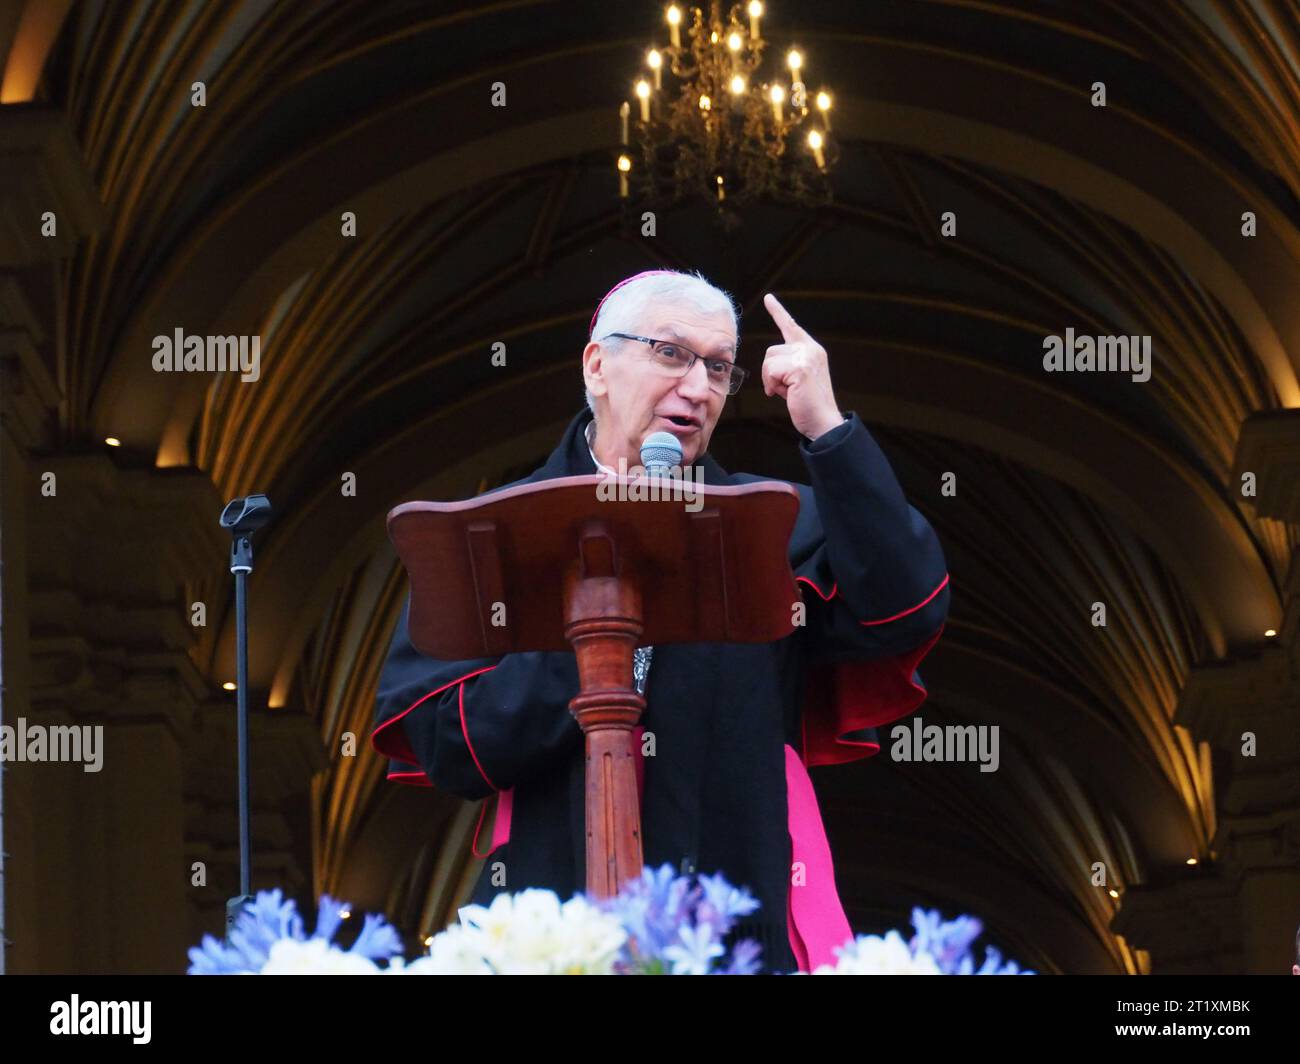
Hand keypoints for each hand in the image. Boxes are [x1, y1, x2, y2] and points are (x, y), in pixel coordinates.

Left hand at [761, 292, 842, 439]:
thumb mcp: (798, 379)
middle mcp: (811, 349)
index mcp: (812, 350)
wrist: (823, 423)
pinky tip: (786, 394)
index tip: (769, 298)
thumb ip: (788, 366)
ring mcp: (806, 357)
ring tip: (788, 392)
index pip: (791, 326)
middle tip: (785, 389)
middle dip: (770, 373)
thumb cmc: (808, 406)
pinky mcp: (800, 368)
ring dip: (771, 380)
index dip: (778, 312)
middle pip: (771, 351)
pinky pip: (770, 372)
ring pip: (769, 361)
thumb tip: (770, 366)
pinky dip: (772, 385)